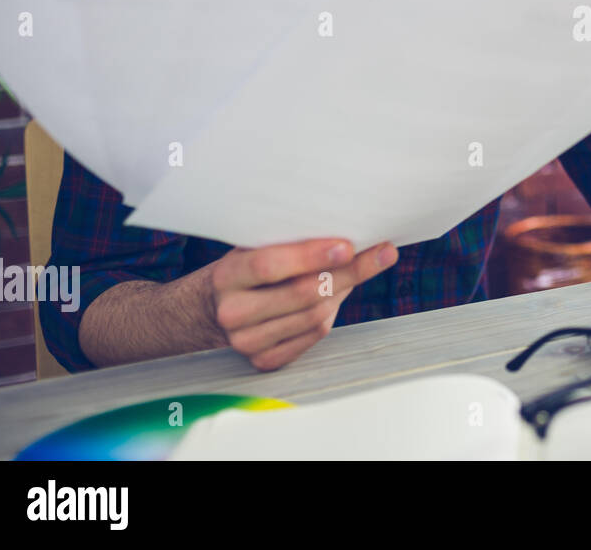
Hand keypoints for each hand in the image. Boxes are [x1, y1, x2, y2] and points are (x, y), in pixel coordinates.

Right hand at [207, 237, 396, 370]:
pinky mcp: (264, 361)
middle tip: (382, 253)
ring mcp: (247, 342)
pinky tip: (339, 293)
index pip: (269, 266)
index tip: (348, 245)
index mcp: (226, 277)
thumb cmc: (244, 270)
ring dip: (344, 290)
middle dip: (348, 272)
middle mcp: (232, 313)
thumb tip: (344, 229)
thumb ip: (286, 240)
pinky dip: (332, 312)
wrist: (208, 310)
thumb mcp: (252, 247)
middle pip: (302, 294)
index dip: (311, 256)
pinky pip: (314, 335)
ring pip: (314, 316)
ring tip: (361, 267)